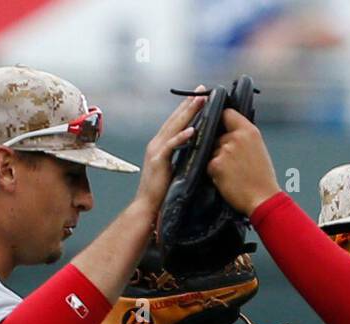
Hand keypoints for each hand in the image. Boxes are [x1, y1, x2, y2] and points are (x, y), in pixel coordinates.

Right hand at [134, 90, 205, 212]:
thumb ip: (180, 155)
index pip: (176, 122)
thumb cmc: (161, 191)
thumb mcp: (173, 168)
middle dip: (189, 103)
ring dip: (187, 113)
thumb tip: (195, 148)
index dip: (187, 108)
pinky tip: (193, 130)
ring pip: (174, 127)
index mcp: (161, 145)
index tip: (199, 96)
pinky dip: (182, 137)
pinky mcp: (158, 161)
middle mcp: (157, 143)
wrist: (147, 206)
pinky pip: (171, 146)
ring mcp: (156, 151)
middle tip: (202, 90)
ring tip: (200, 101)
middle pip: (175, 119)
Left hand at [207, 108, 281, 215]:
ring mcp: (225, 150)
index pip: (227, 113)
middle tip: (232, 162)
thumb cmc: (262, 178)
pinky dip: (214, 172)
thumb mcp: (258, 148)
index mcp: (249, 131)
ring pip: (212, 150)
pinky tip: (226, 179)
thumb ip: (244, 137)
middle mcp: (236, 137)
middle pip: (217, 135)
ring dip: (217, 159)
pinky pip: (208, 164)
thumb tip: (230, 132)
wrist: (263, 198)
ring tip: (231, 172)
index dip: (222, 120)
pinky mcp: (215, 164)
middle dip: (220, 146)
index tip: (221, 126)